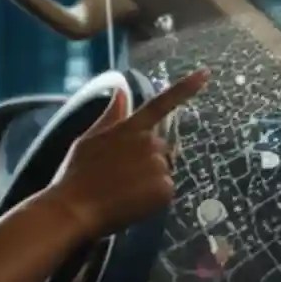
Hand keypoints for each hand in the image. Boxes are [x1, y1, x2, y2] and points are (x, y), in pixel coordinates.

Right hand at [43, 68, 209, 239]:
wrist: (75, 208)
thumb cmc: (76, 174)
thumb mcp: (89, 140)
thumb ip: (110, 117)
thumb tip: (121, 92)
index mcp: (130, 128)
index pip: (161, 104)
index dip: (185, 88)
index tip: (206, 73)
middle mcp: (149, 143)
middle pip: (160, 147)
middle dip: (147, 159)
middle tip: (121, 176)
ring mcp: (158, 165)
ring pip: (162, 169)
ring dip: (149, 178)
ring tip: (123, 191)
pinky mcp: (164, 188)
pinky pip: (165, 190)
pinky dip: (152, 197)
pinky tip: (132, 202)